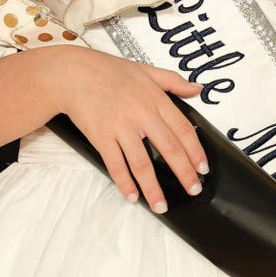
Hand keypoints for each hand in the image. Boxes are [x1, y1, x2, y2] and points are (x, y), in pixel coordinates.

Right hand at [58, 49, 208, 212]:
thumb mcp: (146, 70)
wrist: (72, 73)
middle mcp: (142, 114)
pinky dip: (124, 183)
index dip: (195, 151)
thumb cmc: (108, 70)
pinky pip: (116, 165)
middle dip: (184, 173)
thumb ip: (173, 81)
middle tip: (193, 191)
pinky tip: (131, 196)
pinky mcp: (102, 137)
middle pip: (169, 149)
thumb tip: (198, 89)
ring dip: (153, 188)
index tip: (203, 169)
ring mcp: (121, 127)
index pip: (183, 129)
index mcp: (156, 99)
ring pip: (142, 163)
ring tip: (161, 206)